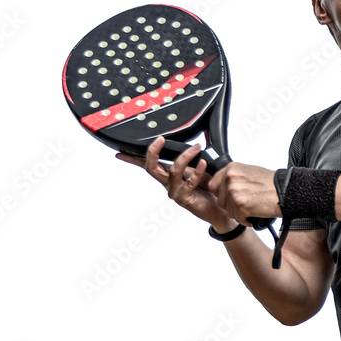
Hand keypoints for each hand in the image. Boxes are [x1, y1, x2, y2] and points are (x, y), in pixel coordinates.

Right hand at [116, 137, 234, 230]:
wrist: (221, 208)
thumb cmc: (210, 189)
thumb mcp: (201, 167)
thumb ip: (197, 154)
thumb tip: (204, 131)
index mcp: (168, 175)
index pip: (148, 165)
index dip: (132, 159)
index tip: (119, 152)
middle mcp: (168, 184)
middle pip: (151, 168)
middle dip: (153, 152)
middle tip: (161, 139)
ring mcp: (175, 192)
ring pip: (172, 171)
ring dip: (185, 156)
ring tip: (197, 147)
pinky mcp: (185, 199)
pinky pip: (188, 182)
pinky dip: (197, 171)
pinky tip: (203, 163)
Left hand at [208, 160, 281, 226]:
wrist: (284, 191)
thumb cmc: (270, 183)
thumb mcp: (248, 172)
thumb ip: (234, 177)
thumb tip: (223, 184)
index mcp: (231, 169)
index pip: (213, 185)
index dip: (221, 194)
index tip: (229, 197)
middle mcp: (230, 179)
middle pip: (219, 200)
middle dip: (230, 206)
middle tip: (244, 204)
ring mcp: (234, 192)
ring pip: (228, 211)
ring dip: (239, 213)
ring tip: (252, 207)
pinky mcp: (240, 205)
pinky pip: (238, 218)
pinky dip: (246, 219)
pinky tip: (255, 213)